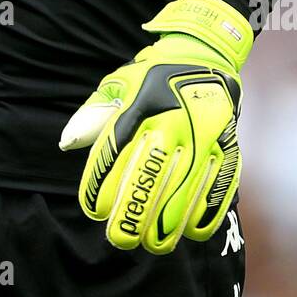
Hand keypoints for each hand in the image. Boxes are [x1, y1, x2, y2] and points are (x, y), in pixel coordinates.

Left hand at [59, 0, 251, 254]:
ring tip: (151, 243)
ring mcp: (204, 136)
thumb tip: (68, 143)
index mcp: (141, 108)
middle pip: (149, 182)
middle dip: (133, 218)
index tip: (94, 210)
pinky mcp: (228, 145)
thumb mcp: (118, 83)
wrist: (204, 53)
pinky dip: (205, 215)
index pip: (114, 156)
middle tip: (121, 239)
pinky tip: (190, 232)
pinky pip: (219, 187)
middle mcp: (172, 123)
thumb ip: (93, 114)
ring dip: (166, 225)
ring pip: (184, 192)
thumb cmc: (153, 75)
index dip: (101, 188)